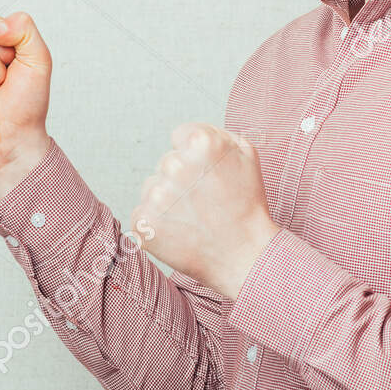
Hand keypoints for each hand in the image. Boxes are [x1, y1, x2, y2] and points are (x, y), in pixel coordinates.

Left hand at [130, 123, 279, 298]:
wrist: (245, 255)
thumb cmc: (247, 206)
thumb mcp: (247, 155)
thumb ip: (216, 134)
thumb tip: (188, 135)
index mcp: (201, 142)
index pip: (180, 137)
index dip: (197, 157)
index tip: (209, 176)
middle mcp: (175, 164)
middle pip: (167, 163)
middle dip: (182, 179)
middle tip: (206, 201)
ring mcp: (156, 195)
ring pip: (154, 188)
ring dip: (169, 201)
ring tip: (195, 219)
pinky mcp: (143, 223)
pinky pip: (143, 214)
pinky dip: (158, 224)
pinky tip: (181, 233)